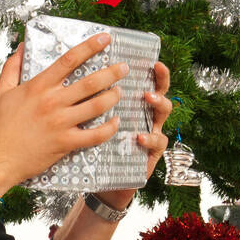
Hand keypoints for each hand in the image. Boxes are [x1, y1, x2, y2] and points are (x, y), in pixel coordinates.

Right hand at [0, 33, 131, 183]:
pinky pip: (94, 135)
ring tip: (120, 92)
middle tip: (124, 67)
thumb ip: (12, 67)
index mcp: (39, 86)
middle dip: (112, 72)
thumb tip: (21, 47)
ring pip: (97, 106)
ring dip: (113, 97)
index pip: (69, 60)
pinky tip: (115, 122)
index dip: (90, 46)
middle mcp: (53, 102)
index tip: (105, 39)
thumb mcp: (2, 92)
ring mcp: (61, 123)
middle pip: (90, 82)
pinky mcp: (65, 143)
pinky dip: (109, 128)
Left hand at [95, 61, 171, 210]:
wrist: (103, 184)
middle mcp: (145, 115)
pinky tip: (139, 136)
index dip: (146, 68)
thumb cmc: (98, 149)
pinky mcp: (152, 154)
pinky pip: (157, 143)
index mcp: (132, 105)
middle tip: (154, 69)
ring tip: (147, 98)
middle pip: (159, 92)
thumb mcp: (94, 123)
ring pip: (163, 114)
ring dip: (158, 104)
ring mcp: (151, 132)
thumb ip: (90, 103)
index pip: (143, 81)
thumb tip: (76, 77)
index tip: (147, 55)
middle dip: (160, 80)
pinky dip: (150, 138)